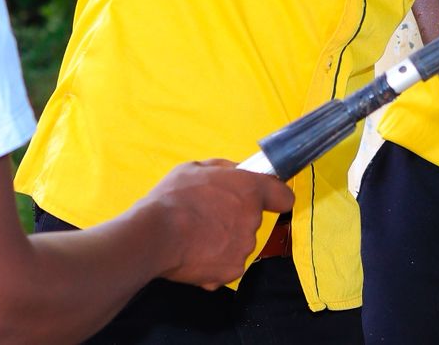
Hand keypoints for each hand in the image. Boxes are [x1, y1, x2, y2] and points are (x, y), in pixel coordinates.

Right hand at [143, 160, 295, 287]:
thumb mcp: (196, 167)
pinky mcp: (232, 271)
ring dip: (224, 241)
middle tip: (208, 216)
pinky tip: (195, 253)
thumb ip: (225, 168)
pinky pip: (228, 265)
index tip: (270, 200)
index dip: (275, 197)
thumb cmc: (173, 198)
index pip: (283, 196)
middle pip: (253, 220)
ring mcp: (244, 247)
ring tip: (196, 236)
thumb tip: (239, 170)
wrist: (154, 235)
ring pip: (239, 243)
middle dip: (236, 218)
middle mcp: (253, 219)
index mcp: (249, 189)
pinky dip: (214, 262)